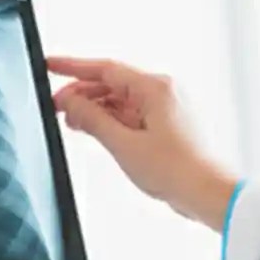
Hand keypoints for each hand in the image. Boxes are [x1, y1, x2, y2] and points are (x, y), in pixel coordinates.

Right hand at [47, 56, 236, 230]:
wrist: (209, 194)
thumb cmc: (178, 170)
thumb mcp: (124, 144)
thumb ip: (92, 119)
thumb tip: (69, 101)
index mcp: (155, 88)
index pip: (105, 68)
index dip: (73, 66)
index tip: (50, 65)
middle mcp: (162, 92)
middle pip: (111, 83)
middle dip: (81, 93)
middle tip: (55, 105)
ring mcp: (165, 107)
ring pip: (120, 99)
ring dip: (95, 108)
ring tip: (71, 121)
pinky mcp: (166, 124)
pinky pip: (131, 112)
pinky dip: (110, 119)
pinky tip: (94, 129)